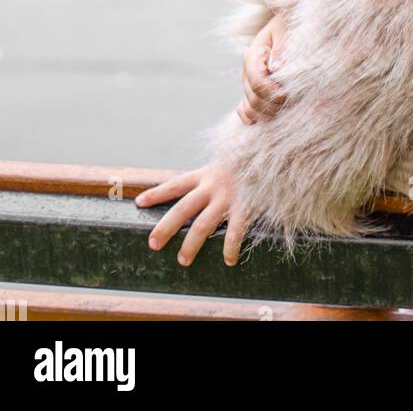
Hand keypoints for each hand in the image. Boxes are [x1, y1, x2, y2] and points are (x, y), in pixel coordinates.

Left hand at [135, 163, 249, 266]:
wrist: (272, 151)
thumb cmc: (248, 160)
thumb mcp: (227, 161)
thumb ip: (214, 174)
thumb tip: (201, 186)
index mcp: (206, 174)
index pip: (176, 184)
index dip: (157, 193)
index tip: (139, 202)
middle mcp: (213, 185)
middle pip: (183, 208)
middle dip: (166, 227)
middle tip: (153, 244)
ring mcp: (228, 197)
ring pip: (203, 224)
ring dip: (191, 244)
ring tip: (183, 260)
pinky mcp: (246, 205)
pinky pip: (235, 231)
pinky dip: (230, 247)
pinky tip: (228, 260)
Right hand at [237, 14, 287, 125]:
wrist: (286, 23)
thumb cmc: (290, 26)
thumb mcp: (286, 31)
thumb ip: (281, 49)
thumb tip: (275, 69)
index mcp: (254, 55)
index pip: (257, 83)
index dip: (272, 93)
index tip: (288, 93)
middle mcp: (248, 69)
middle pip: (253, 98)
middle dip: (272, 105)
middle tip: (290, 102)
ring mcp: (248, 80)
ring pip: (249, 107)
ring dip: (266, 113)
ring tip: (284, 109)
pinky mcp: (251, 88)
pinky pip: (243, 108)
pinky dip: (251, 116)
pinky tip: (263, 118)